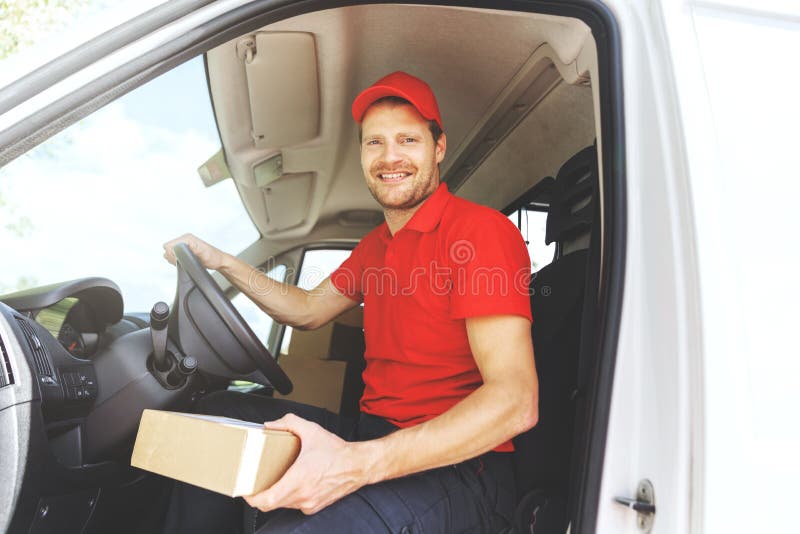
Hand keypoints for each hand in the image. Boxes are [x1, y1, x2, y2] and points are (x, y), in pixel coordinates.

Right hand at [162, 233, 227, 270]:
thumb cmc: (213, 257)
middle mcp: (184, 240)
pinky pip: (173, 256)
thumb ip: (189, 248)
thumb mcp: (202, 252)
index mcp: (187, 238)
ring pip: (169, 253)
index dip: (172, 254)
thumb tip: (178, 247)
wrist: (219, 261)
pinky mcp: (184, 250)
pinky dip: (177, 261)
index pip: (168, 245)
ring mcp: (184, 245)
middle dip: (173, 257)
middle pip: (167, 250)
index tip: (180, 259)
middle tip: (185, 261)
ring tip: (186, 261)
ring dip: (175, 259)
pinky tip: (185, 262)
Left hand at [244, 414, 373, 514]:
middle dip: (260, 495)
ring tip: (273, 480)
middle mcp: (303, 495)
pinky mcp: (315, 506)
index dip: (252, 498)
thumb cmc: (338, 452)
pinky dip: (289, 497)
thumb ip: (288, 423)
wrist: (359, 465)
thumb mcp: (311, 430)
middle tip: (254, 484)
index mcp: (299, 479)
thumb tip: (271, 425)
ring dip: (275, 495)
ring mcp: (309, 503)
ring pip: (283, 505)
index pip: (267, 500)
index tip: (245, 491)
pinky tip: (291, 483)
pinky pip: (295, 505)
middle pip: (271, 504)